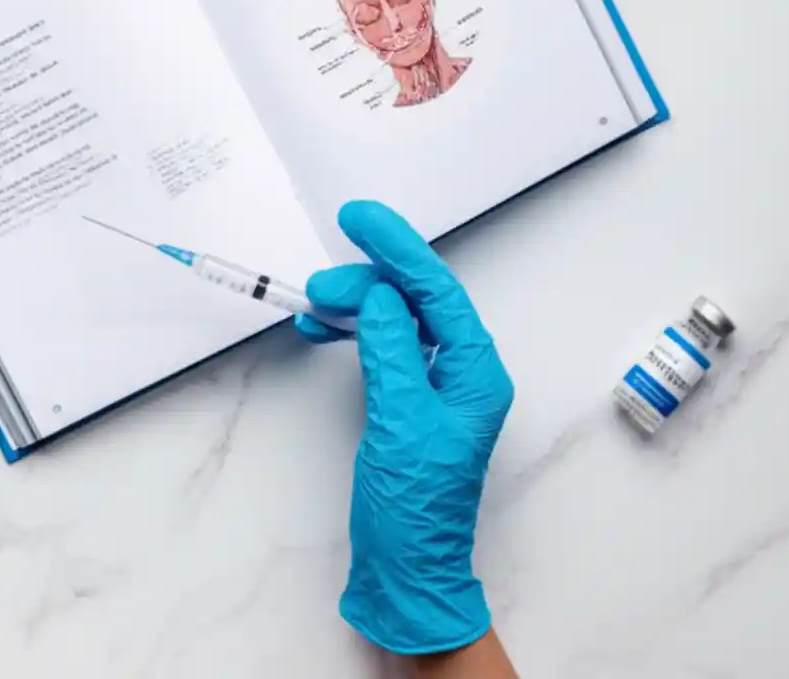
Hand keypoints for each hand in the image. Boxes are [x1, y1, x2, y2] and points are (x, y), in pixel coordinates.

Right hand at [295, 201, 514, 654]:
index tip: (361, 219)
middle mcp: (461, 374)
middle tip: (319, 284)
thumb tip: (381, 299)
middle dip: (367, 282)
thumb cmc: (415, 509)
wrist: (407, 569)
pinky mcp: (406, 403)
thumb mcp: (401, 423)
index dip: (399, 250)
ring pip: (394, 322)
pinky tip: (320, 329)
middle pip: (415, 302)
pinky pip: (380, 349)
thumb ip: (392, 354)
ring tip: (313, 303)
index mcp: (476, 373)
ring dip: (354, 307)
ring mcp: (433, 388)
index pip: (437, 293)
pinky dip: (349, 335)